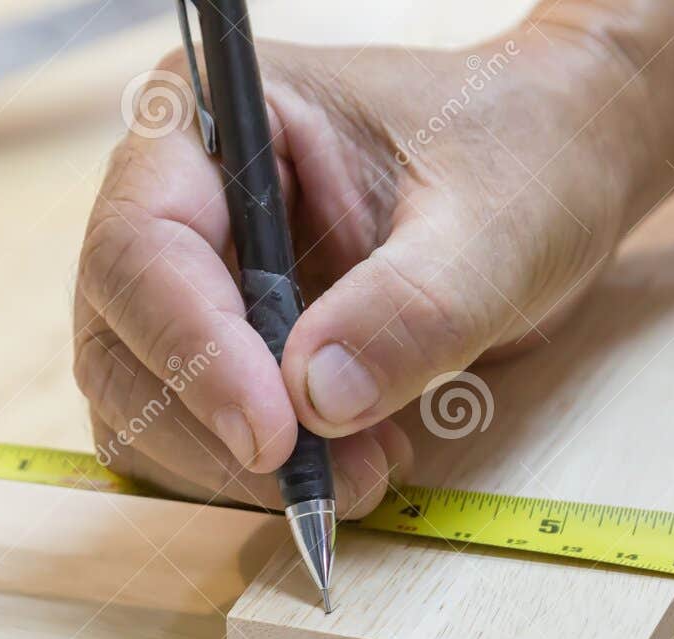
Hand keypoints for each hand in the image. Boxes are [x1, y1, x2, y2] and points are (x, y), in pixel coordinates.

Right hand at [73, 29, 646, 513]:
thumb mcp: (492, 225)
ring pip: (141, 408)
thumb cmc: (522, 157)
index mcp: (210, 121)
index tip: (274, 434)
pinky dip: (252, 479)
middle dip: (213, 432)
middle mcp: (176, 203)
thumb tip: (316, 399)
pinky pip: (189, 441)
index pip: (144, 244)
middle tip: (330, 483)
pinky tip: (349, 465)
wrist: (552, 178)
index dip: (193, 349)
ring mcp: (187, 287)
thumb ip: (410, 305)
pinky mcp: (216, 358)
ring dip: (235, 469)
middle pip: (121, 342)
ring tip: (366, 470)